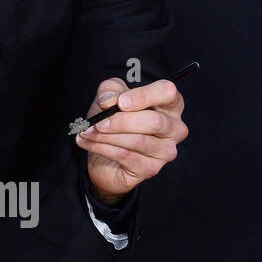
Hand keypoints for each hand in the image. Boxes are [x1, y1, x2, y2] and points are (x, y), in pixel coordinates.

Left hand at [75, 75, 187, 203]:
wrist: (104, 157)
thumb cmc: (114, 122)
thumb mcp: (109, 98)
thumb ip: (110, 92)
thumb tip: (110, 101)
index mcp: (170, 105)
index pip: (167, 92)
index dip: (144, 96)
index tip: (120, 102)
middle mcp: (174, 128)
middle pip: (154, 121)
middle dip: (121, 121)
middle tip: (97, 122)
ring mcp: (165, 151)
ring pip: (138, 140)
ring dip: (106, 136)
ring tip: (87, 132)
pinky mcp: (151, 168)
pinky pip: (126, 156)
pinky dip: (102, 148)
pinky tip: (88, 143)